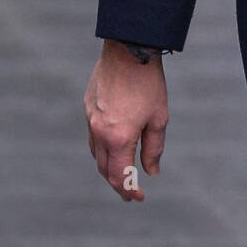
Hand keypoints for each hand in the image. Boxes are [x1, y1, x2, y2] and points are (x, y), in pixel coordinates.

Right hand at [84, 40, 168, 200]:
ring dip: (108, 166)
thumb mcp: (158, 117)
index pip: (120, 176)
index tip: (139, 197)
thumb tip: (151, 172)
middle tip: (131, 191)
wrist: (129, 49)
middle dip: (118, 183)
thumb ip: (154, 148)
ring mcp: (90, 119)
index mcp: (119, 137)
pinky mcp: (87, 107)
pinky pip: (92, 135)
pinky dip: (102, 146)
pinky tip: (113, 145)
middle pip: (105, 169)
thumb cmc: (148, 83)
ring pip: (96, 153)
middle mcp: (100, 132)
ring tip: (123, 170)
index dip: (129, 191)